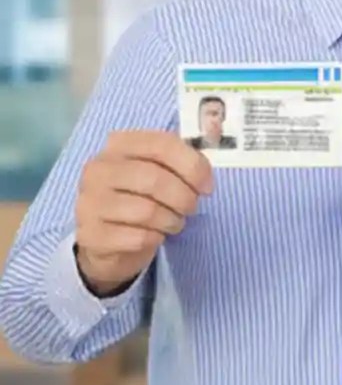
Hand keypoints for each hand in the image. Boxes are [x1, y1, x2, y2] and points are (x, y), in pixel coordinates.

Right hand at [74, 131, 213, 295]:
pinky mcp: (90, 234)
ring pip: (146, 211)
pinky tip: (152, 236)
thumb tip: (204, 175)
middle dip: (184, 198)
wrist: (109, 240)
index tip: (207, 187)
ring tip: (172, 222)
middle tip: (190, 208)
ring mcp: (89, 201)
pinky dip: (154, 239)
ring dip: (171, 220)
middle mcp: (98, 169)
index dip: (193, 166)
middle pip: (155, 179)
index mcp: (119, 145)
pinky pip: (137, 237)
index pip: (163, 144)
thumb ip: (183, 162)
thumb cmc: (142, 197)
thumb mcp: (161, 172)